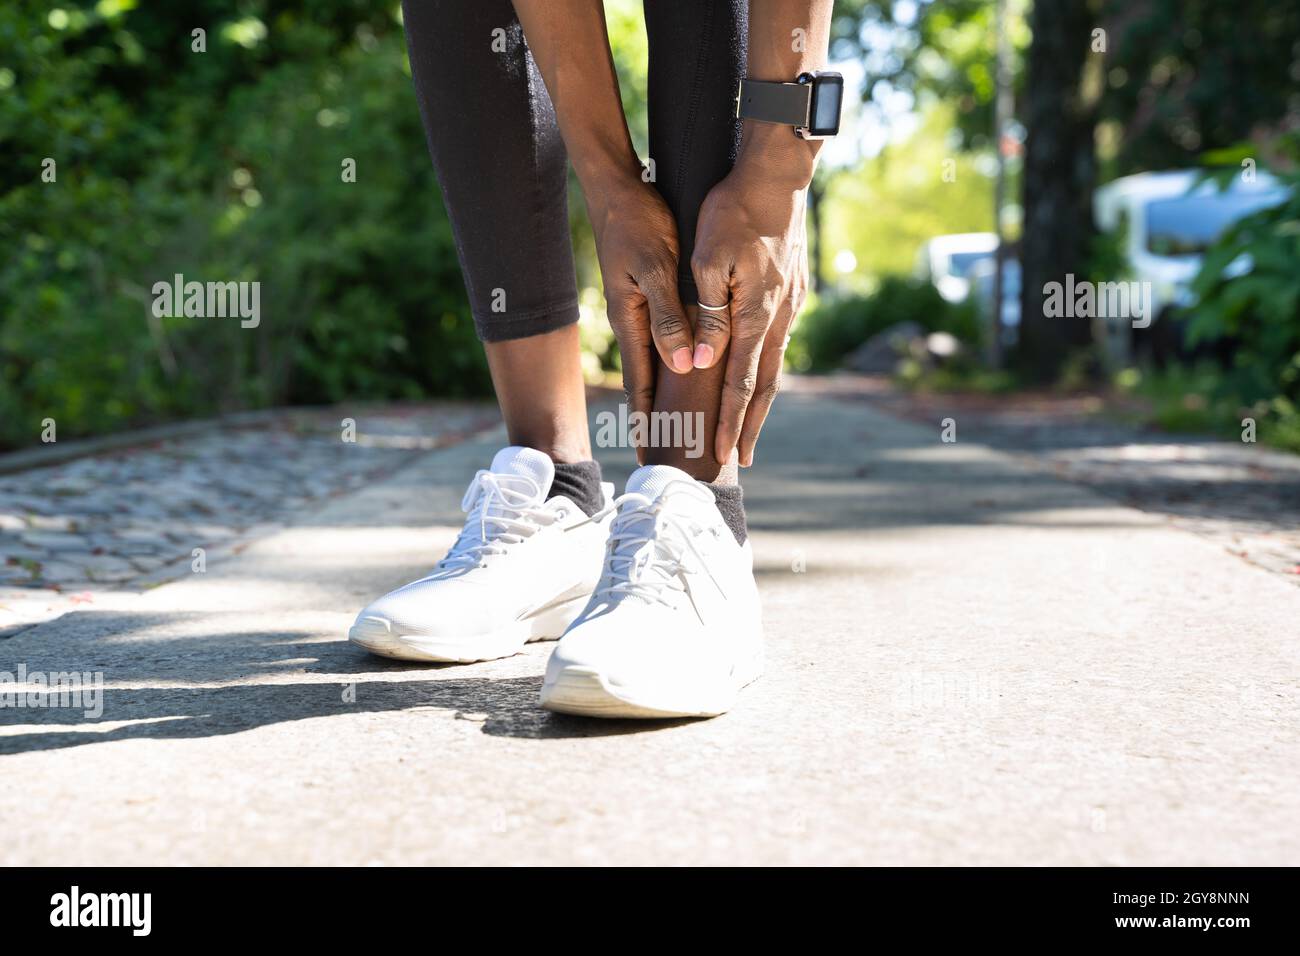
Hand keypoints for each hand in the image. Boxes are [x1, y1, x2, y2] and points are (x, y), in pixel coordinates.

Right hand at [587, 177, 693, 441]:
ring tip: (681, 425)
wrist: (619, 189)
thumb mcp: (656, 269)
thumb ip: (667, 318)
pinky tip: (687, 373)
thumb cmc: (638, 225)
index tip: (650, 457)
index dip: (648, 422)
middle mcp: (634, 323)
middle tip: (670, 454)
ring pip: (658, 364)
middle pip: (648, 383)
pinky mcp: (650, 296)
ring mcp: (640, 311)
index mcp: (631, 323)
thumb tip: (680, 366)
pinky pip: (665, 341)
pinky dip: (676, 364)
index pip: (640, 385)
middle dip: (658, 418)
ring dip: (667, 395)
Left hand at [691, 162, 809, 465]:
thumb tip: (705, 361)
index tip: (723, 450)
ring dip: (760, 400)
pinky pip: (778, 340)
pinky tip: (760, 374)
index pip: (739, 381)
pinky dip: (766, 367)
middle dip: (751, 424)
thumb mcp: (708, 261)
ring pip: (774, 364)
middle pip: (764, 384)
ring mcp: (790, 304)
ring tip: (749, 426)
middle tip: (742, 457)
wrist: (776, 175)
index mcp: (755, 314)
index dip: (730, 419)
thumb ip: (708, 315)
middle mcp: (778, 316)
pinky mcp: (792, 290)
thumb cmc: (733, 212)